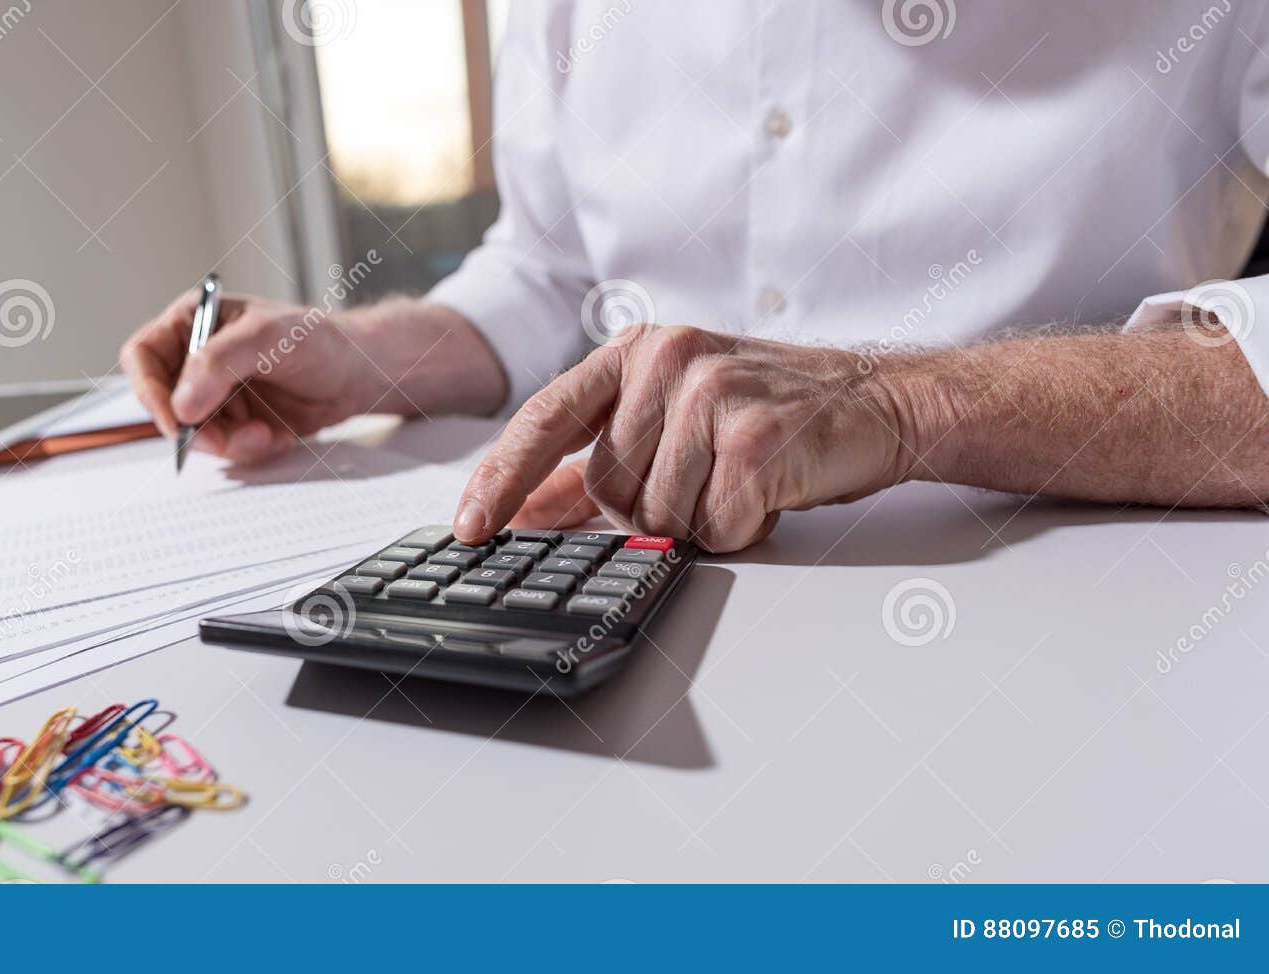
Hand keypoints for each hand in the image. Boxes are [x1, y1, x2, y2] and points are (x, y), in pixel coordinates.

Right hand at [121, 291, 511, 464]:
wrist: (358, 374)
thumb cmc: (319, 340)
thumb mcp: (268, 338)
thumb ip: (220, 364)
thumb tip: (181, 406)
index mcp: (193, 323)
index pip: (143, 357)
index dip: (150, 392)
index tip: (175, 421)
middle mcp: (198, 359)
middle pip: (166, 405)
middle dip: (199, 430)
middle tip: (230, 440)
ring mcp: (216, 394)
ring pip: (195, 434)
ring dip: (230, 444)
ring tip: (267, 435)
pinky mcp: (236, 422)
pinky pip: (224, 449)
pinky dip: (249, 450)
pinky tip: (277, 436)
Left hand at [455, 324, 921, 552]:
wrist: (876, 402)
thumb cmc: (769, 413)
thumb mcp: (670, 418)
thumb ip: (591, 462)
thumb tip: (523, 508)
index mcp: (637, 350)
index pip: (545, 418)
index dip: (502, 477)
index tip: (471, 525)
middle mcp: (668, 359)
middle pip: (609, 489)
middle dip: (653, 508)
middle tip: (707, 477)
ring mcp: (712, 393)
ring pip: (659, 515)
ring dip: (702, 519)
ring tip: (742, 479)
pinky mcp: (756, 436)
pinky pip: (715, 527)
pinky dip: (741, 528)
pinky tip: (768, 492)